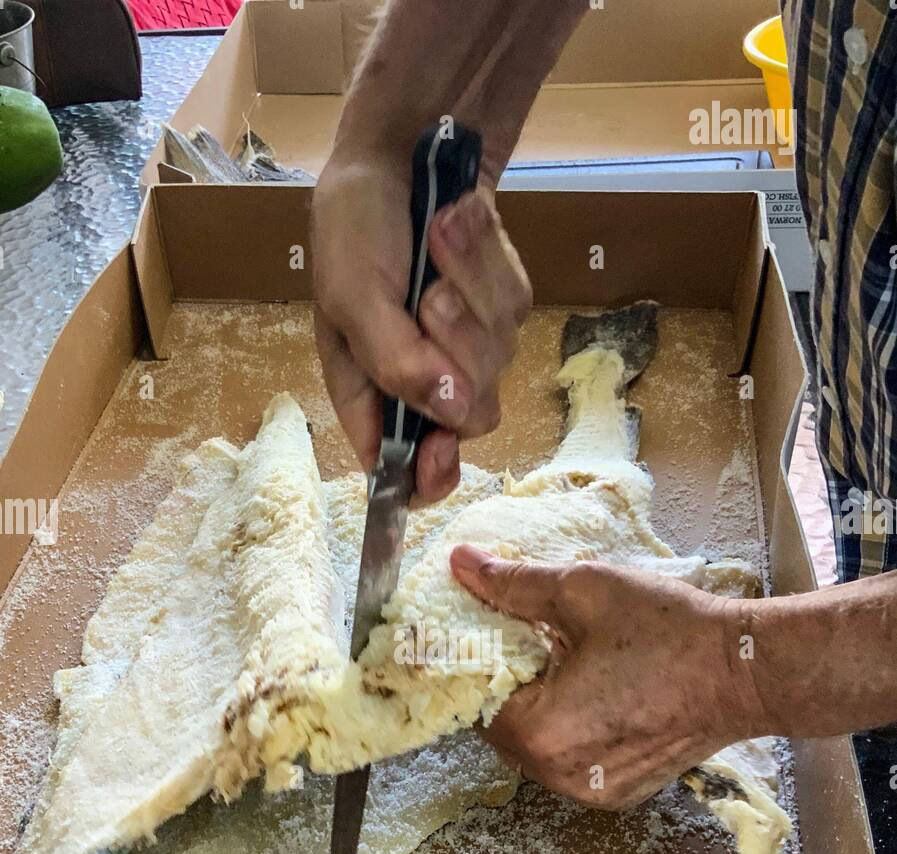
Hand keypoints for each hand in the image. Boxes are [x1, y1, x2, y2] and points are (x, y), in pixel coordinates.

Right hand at [311, 152, 531, 504]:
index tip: (442, 450)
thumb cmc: (356, 223)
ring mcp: (465, 343)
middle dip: (459, 350)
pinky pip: (516, 307)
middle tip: (430, 295)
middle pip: (469, 414)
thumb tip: (447, 419)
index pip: (402, 467)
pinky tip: (461, 225)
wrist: (402, 146)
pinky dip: (491, 262)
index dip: (427, 475)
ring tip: (438, 237)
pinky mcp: (498, 305)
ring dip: (473, 290)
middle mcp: (419, 378)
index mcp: (369, 390)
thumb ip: (396, 364)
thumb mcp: (354, 296)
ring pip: (499, 358)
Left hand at [451, 545, 764, 807]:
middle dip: (507, 685)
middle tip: (528, 642)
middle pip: (501, 729)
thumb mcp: (584, 592)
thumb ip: (513, 585)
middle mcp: (558, 775)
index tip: (487, 632)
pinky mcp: (616, 794)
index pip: (474, 700)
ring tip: (564, 666)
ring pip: (535, 749)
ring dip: (537, 711)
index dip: (476, 663)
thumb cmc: (669, 631)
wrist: (746, 672)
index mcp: (539, 733)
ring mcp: (589, 791)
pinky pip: (569, 762)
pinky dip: (570, 732)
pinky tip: (593, 696)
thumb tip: (461, 563)